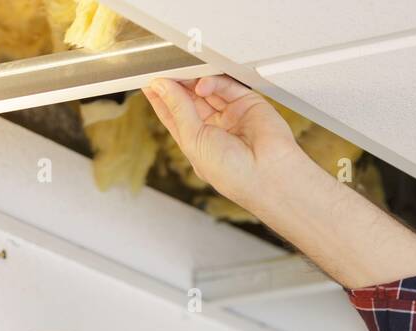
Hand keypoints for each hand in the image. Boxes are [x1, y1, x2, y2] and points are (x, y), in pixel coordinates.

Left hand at [142, 75, 308, 211]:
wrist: (267, 174)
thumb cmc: (231, 172)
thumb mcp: (193, 140)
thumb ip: (178, 109)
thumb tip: (161, 87)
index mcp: (197, 143)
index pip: (174, 116)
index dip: (161, 99)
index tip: (149, 82)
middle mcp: (213, 128)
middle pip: (190, 99)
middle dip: (177, 85)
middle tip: (164, 70)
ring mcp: (231, 115)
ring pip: (208, 89)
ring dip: (193, 80)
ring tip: (181, 72)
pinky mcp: (248, 102)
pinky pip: (227, 86)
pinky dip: (213, 82)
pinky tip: (202, 84)